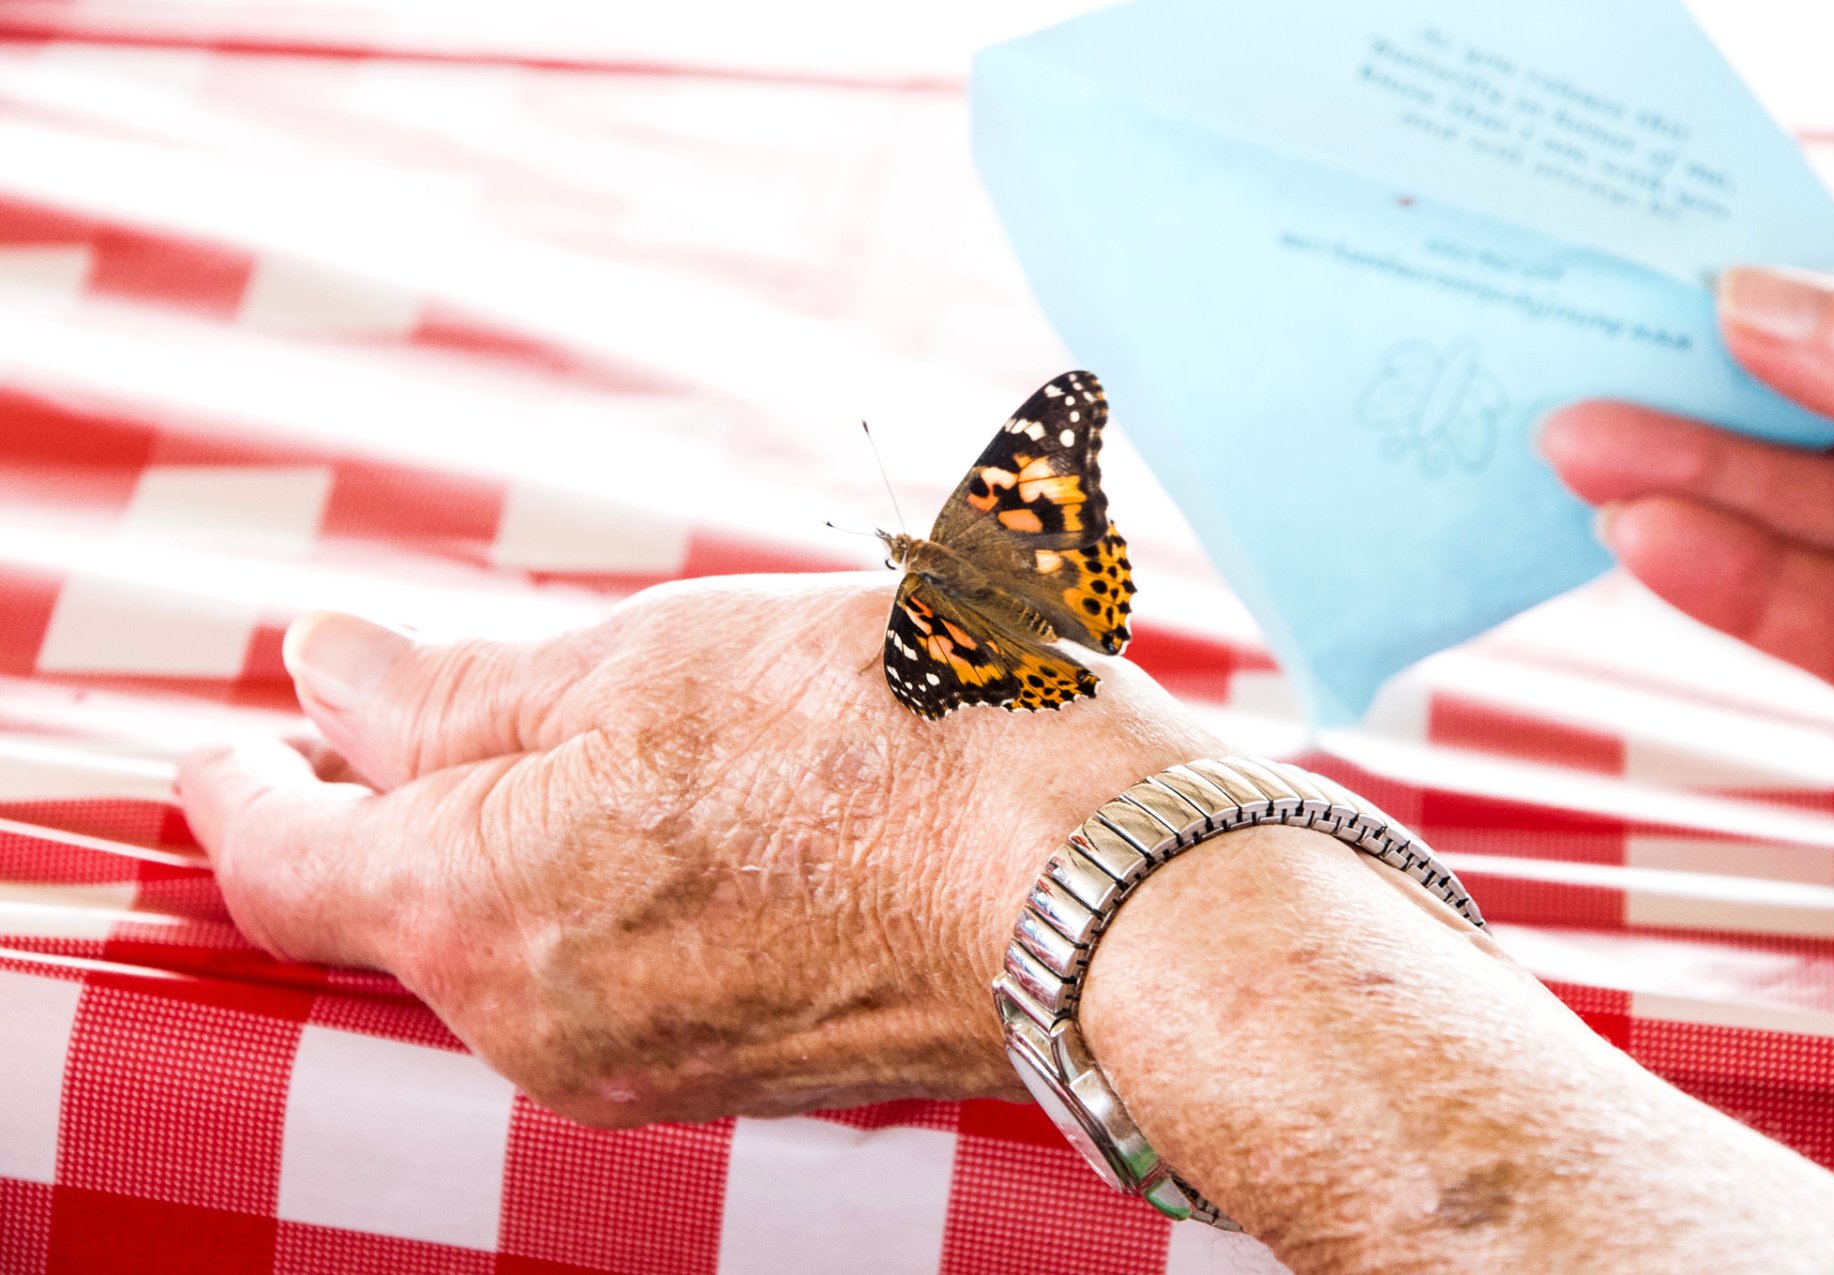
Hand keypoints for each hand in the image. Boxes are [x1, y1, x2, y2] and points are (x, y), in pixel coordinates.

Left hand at [176, 575, 1226, 1126]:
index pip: (283, 865)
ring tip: (653, 730)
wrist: (1107, 897)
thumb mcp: (650, 658)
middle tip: (475, 682)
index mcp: (482, 910)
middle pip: (411, 900)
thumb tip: (324, 675)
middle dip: (418, 790)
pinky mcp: (735, 1068)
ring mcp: (643, 1064)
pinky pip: (618, 972)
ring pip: (523, 933)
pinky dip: (621, 885)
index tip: (240, 739)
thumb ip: (461, 691)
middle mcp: (541, 1025)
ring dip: (538, 831)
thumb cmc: (896, 742)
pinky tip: (725, 809)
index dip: (244, 789)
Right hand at [1539, 199, 1833, 719]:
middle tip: (1571, 370)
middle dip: (1691, 394)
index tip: (1671, 265)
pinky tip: (1653, 546)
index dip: (1780, 271)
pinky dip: (1742, 594)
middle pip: (1816, 411)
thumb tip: (1749, 300)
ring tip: (1575, 456)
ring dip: (1682, 490)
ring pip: (1807, 522)